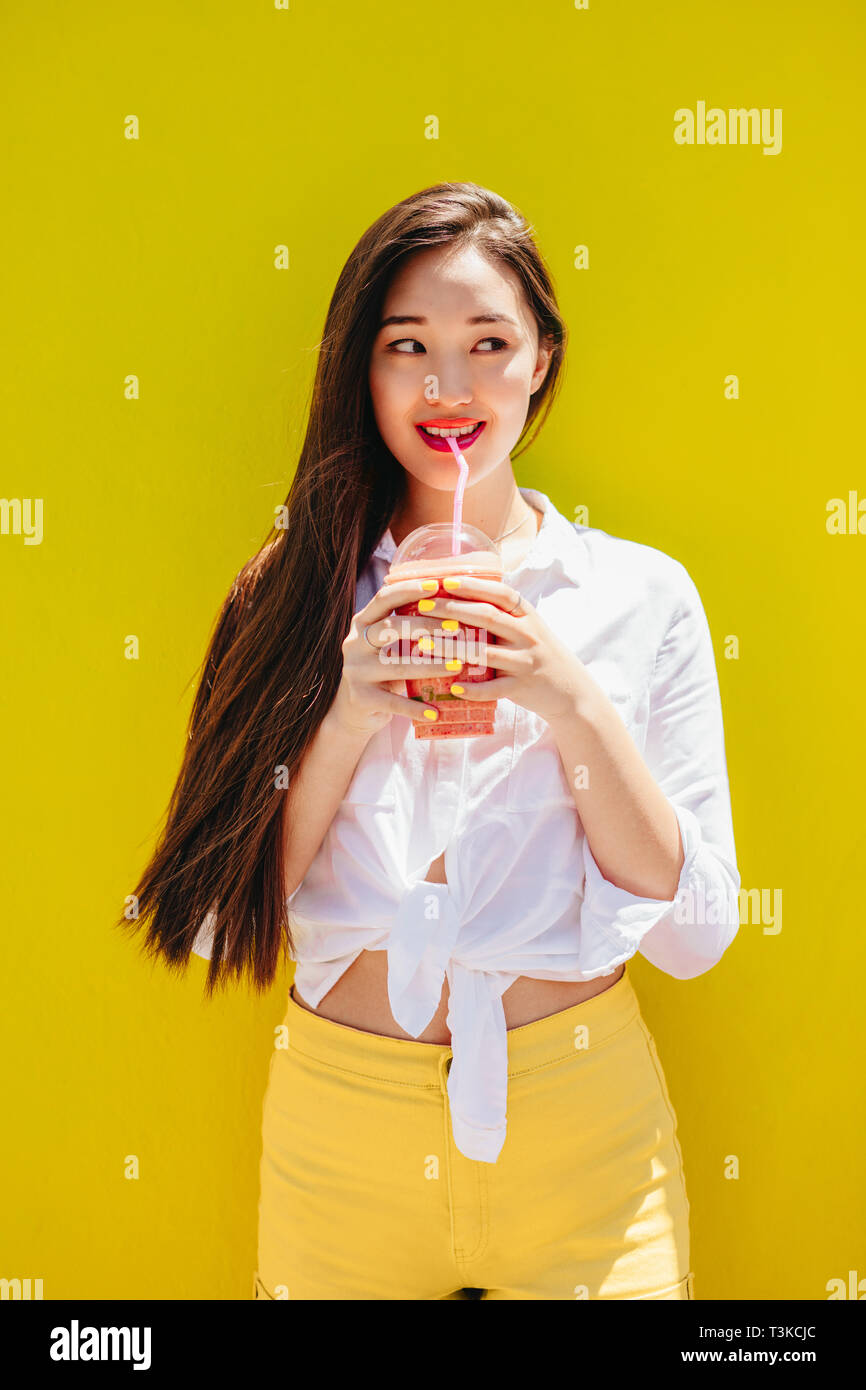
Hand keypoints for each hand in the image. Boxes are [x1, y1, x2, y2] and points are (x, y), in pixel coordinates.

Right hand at [330, 577, 467, 735]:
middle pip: (391, 626)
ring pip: (398, 665)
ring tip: (458, 666)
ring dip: (431, 665)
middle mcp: (354, 643)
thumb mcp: (389, 645)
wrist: (354, 710)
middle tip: (457, 627)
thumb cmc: (383, 669)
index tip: (436, 584)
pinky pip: (393, 701)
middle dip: (427, 625)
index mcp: (363, 623)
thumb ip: (407, 626)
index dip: (409, 589)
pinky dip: (416, 708)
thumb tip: (453, 603)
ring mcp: (355, 670)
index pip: (385, 598)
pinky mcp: (360, 697)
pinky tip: (436, 711)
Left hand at [412, 573, 600, 726]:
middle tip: (422, 605)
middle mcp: (527, 635)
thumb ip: (503, 614)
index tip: (445, 580)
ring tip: (424, 644)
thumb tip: (463, 595)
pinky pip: (493, 689)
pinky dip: (473, 689)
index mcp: (527, 615)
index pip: (500, 593)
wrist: (571, 691)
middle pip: (487, 617)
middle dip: (452, 609)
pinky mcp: (521, 688)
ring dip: (451, 648)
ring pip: (484, 652)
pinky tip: (453, 687)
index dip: (473, 585)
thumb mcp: (529, 628)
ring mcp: (525, 661)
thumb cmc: (541, 655)